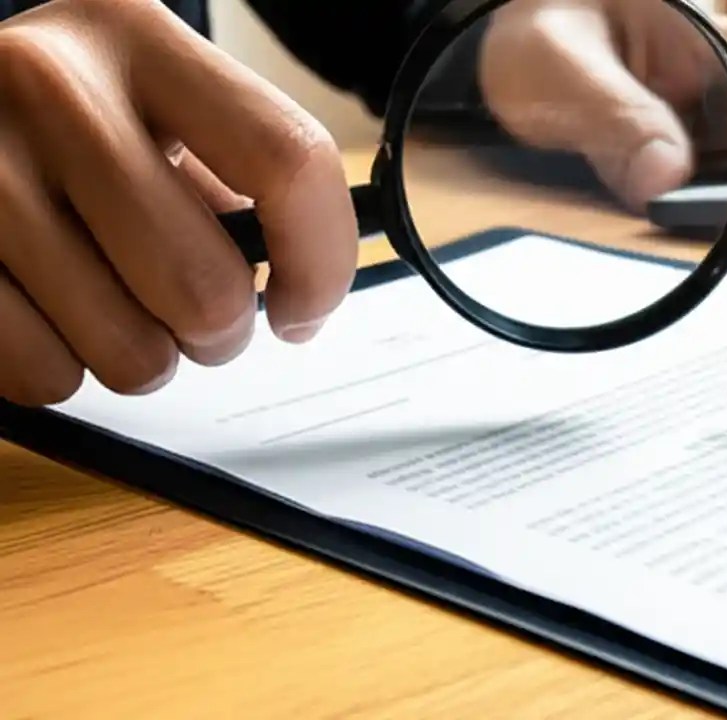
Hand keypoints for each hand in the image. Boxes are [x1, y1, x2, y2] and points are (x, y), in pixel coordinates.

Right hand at [0, 0, 356, 405]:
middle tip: (197, 317)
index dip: (320, 263)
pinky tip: (48, 312)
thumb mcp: (148, 108)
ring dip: (143, 358)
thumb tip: (299, 289)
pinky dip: (63, 369)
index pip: (288, 160)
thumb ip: (233, 177)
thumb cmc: (60, 128)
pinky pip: (45, 372)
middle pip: (205, 286)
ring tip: (113, 306)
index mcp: (137, 37)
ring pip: (130, 350)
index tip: (303, 307)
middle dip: (220, 333)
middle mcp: (53, 86)